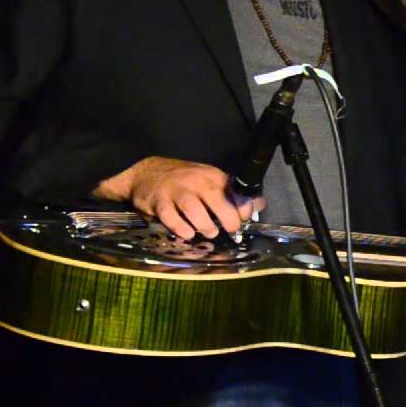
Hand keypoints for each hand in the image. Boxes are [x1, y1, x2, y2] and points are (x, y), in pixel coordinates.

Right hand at [95, 156, 264, 239]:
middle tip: (231, 231)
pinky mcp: (159, 202)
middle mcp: (195, 181)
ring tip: (209, 232)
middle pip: (217, 200)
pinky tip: (188, 233)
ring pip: (194, 210)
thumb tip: (259, 204)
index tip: (244, 219)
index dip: (243, 207)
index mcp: (211, 175)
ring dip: (205, 226)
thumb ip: (233, 193)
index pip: (233, 190)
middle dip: (228, 219)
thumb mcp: (209, 181)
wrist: (146, 173)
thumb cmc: (184, 180)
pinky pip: (172, 218)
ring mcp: (176, 191)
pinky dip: (182, 229)